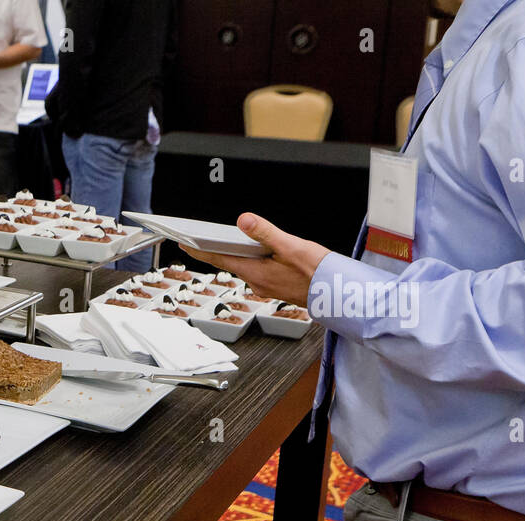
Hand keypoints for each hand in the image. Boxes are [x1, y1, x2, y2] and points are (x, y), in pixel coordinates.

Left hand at [182, 213, 331, 306]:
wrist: (341, 295)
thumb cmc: (320, 274)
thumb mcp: (292, 246)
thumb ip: (266, 233)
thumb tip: (243, 221)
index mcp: (256, 273)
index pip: (220, 258)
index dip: (200, 249)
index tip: (183, 243)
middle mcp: (258, 282)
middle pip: (230, 262)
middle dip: (214, 249)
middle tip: (196, 239)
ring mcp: (267, 285)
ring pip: (244, 265)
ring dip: (233, 253)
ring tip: (221, 240)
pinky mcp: (277, 285)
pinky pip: (257, 269)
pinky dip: (251, 258)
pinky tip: (255, 250)